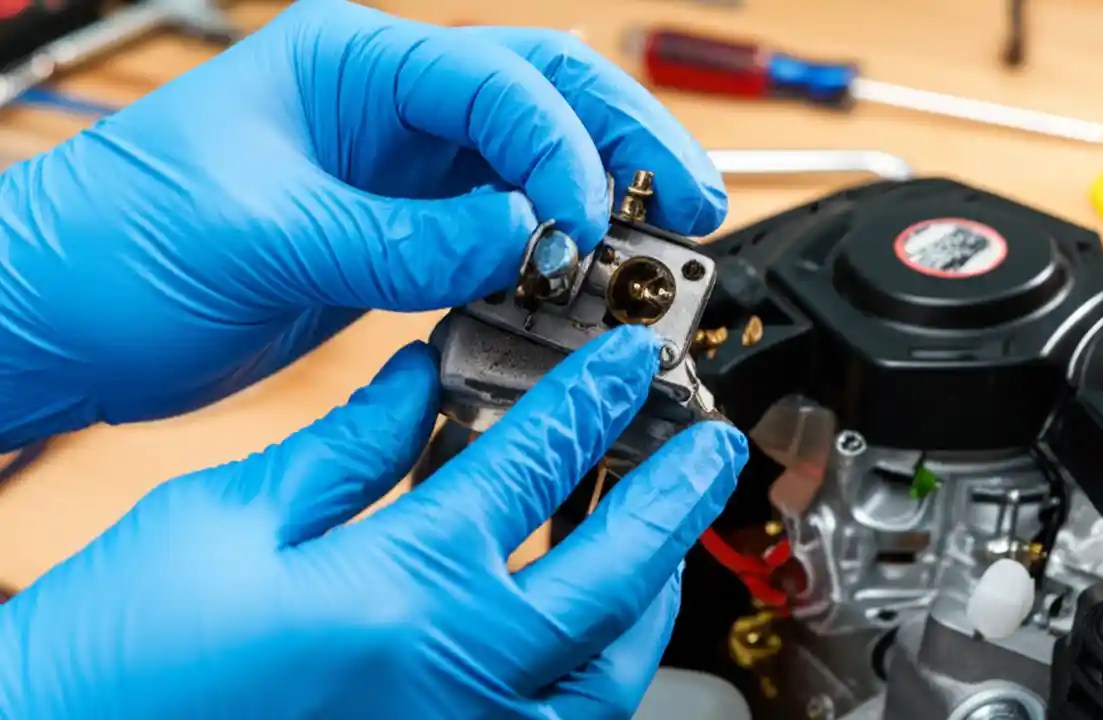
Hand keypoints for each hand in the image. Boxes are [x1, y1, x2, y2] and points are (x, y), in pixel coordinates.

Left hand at [0, 0, 726, 450]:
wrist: (63, 318)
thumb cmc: (114, 244)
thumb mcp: (258, 231)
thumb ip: (399, 238)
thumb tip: (520, 238)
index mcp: (352, 63)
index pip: (499, 82)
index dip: (562, 151)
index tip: (589, 225)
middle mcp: (391, 108)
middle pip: (548, 101)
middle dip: (630, 147)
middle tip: (697, 206)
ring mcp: (404, 172)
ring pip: (539, 170)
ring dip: (605, 211)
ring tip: (659, 258)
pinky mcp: (404, 234)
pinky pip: (504, 236)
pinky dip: (551, 264)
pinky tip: (583, 291)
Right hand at [0, 327, 747, 718]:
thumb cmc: (119, 657)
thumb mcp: (228, 518)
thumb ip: (350, 447)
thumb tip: (418, 383)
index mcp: (399, 594)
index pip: (531, 470)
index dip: (589, 400)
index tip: (626, 360)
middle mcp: (454, 682)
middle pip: (611, 577)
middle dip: (674, 499)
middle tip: (709, 447)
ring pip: (608, 673)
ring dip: (650, 591)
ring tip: (666, 535)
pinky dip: (595, 670)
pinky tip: (589, 631)